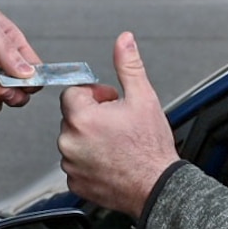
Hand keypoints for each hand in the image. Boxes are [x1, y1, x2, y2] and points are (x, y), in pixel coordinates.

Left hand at [58, 32, 180, 216]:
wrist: (158, 187)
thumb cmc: (151, 148)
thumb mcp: (143, 98)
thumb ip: (128, 65)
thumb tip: (124, 41)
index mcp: (81, 117)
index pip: (73, 92)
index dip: (95, 95)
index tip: (111, 103)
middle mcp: (70, 142)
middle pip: (73, 116)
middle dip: (93, 116)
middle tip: (118, 124)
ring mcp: (71, 165)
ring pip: (74, 140)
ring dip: (90, 138)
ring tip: (116, 144)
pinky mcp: (75, 184)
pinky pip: (76, 164)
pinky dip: (89, 161)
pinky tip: (110, 161)